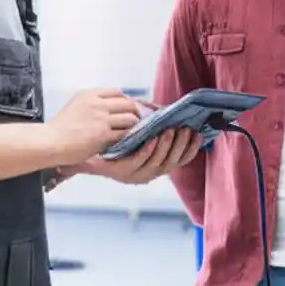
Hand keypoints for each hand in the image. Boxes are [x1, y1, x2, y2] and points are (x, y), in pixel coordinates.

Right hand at [44, 88, 141, 165]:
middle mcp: (98, 103)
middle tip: (135, 121)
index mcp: (90, 94)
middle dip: (134, 112)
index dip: (125, 101)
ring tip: (133, 132)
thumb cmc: (61, 127)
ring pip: (130, 118)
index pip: (118, 92)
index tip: (126, 110)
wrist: (51, 141)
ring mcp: (102, 118)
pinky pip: (125, 133)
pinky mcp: (104, 134)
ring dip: (134, 126)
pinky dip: (129, 137)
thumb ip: (92, 103)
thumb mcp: (75, 105)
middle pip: (128, 103)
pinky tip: (128, 141)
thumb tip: (110, 108)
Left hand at [82, 126, 203, 184]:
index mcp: (155, 165)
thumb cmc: (115, 140)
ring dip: (166, 147)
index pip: (180, 160)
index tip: (198, 134)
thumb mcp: (138, 134)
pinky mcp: (120, 172)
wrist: (86, 149)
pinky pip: (138, 162)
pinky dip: (147, 151)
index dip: (191, 148)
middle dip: (180, 145)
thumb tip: (170, 110)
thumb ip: (154, 127)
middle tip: (185, 129)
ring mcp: (135, 174)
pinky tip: (151, 139)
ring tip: (170, 130)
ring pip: (157, 163)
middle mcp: (148, 173)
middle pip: (171, 162)